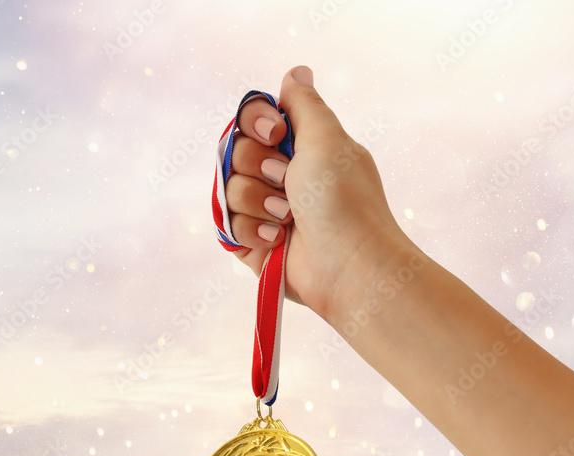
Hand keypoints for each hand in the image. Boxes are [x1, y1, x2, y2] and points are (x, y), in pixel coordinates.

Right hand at [223, 66, 403, 319]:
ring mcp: (264, 209)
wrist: (347, 265)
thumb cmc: (344, 200)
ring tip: (286, 218)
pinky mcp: (252, 242)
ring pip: (227, 188)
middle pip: (235, 150)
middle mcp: (280, 175)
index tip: (278, 133)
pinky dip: (252, 230)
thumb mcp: (327, 138)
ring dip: (257, 200)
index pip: (253, 118)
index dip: (256, 122)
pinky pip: (226, 224)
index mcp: (300, 147)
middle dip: (258, 166)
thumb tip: (296, 71)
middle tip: (287, 182)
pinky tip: (278, 241)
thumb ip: (304, 103)